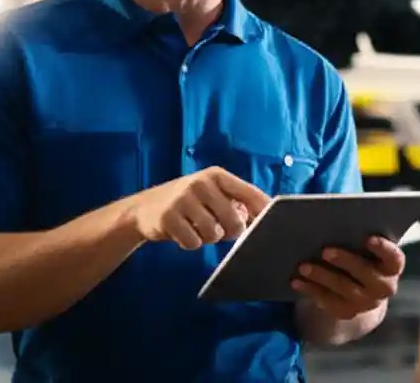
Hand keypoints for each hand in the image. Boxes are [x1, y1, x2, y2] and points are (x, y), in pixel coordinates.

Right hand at [131, 167, 270, 249]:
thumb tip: (261, 219)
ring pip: (213, 233)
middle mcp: (201, 183)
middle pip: (233, 219)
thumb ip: (234, 203)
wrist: (144, 208)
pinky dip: (191, 244)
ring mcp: (183, 199)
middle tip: (220, 230)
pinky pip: (193, 242)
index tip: (276, 222)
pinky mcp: (168, 217)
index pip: (248, 192)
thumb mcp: (210, 195)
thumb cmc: (187, 203)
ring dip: (208, 238)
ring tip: (197, 229)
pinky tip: (182, 233)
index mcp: (216, 176)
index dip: (263, 209)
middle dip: (231, 232)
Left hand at [291, 237, 404, 319]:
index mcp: (392, 265)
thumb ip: (357, 233)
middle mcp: (384, 286)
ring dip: (322, 276)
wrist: (361, 289)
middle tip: (325, 250)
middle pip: (366, 273)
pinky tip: (296, 281)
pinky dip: (311, 290)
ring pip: (344, 289)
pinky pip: (328, 302)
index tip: (367, 237)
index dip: (383, 248)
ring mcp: (366, 302)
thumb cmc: (361, 254)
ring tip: (303, 266)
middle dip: (345, 261)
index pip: (394, 257)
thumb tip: (332, 216)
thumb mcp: (364, 245)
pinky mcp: (347, 312)